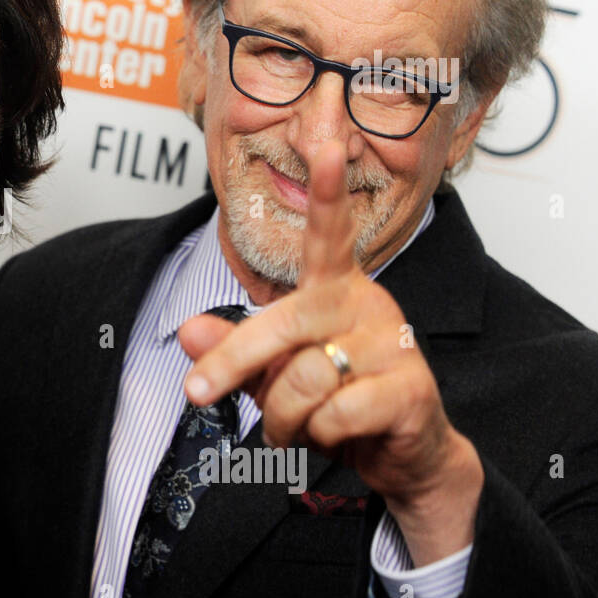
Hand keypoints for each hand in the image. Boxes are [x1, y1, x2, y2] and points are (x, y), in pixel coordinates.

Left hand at [178, 141, 482, 564]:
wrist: (403, 452)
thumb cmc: (335, 398)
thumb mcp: (273, 370)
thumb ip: (232, 348)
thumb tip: (187, 329)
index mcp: (335, 287)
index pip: (328, 234)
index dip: (325, 194)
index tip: (327, 145)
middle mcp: (366, 304)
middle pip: (283, 322)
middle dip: (232, 362)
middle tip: (194, 394)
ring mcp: (393, 344)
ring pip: (304, 379)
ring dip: (282, 417)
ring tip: (293, 427)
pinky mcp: (410, 388)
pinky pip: (336, 414)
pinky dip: (319, 436)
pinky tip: (335, 435)